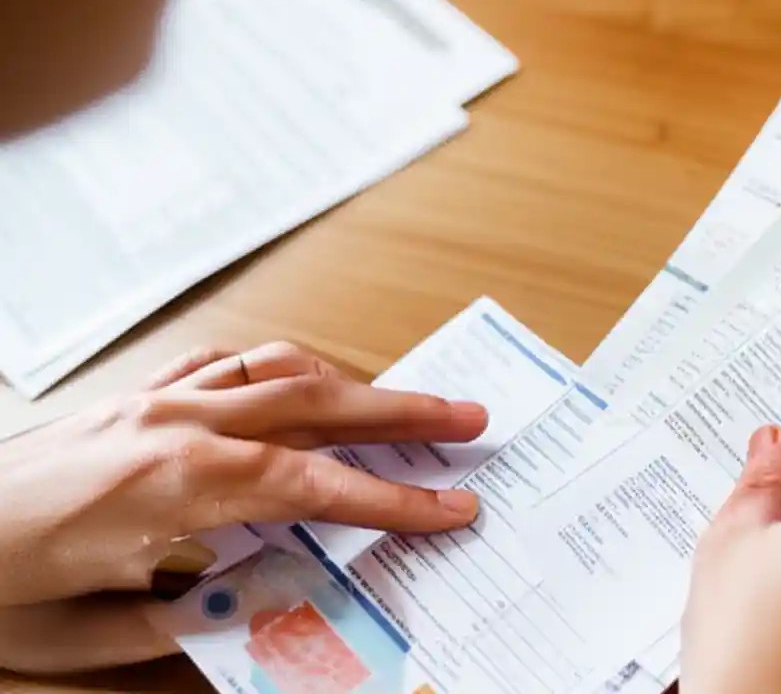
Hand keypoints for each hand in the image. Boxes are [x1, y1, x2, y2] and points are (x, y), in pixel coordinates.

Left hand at [0, 342, 488, 672]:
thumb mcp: (95, 636)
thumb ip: (196, 618)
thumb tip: (277, 599)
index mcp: (173, 487)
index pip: (315, 485)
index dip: (392, 500)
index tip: (450, 509)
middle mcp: (174, 427)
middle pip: (318, 404)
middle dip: (402, 413)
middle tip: (466, 417)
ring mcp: (152, 402)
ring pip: (278, 369)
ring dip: (351, 382)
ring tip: (401, 403)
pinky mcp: (132, 397)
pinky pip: (223, 362)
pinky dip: (280, 368)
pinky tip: (303, 383)